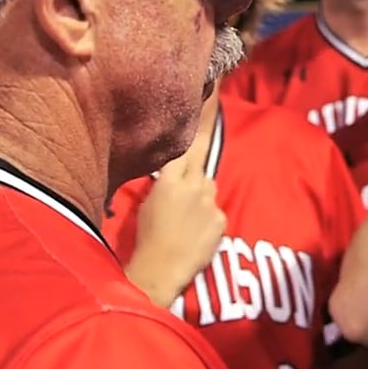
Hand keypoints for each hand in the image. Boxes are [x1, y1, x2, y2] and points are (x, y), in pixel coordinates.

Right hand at [124, 128, 224, 304]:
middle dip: (198, 150)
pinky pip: (215, 208)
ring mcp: (210, 202)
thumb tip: (173, 173)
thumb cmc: (146, 237)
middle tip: (204, 128)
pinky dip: (208, 214)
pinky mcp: (221, 219)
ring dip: (200, 190)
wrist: (160, 270)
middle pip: (200, 157)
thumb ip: (164, 182)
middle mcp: (193, 185)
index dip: (195, 123)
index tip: (208, 98)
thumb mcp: (147, 201)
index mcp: (169, 180)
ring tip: (186, 211)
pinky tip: (195, 229)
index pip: (184, 144)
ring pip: (208, 184)